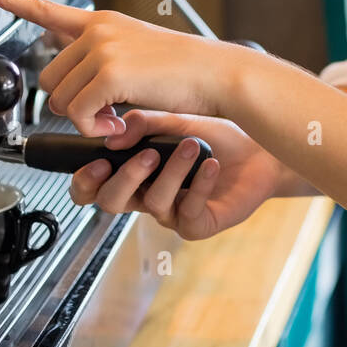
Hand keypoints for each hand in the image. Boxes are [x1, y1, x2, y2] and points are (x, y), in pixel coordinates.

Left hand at [0, 0, 238, 135]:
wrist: (217, 75)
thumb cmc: (186, 71)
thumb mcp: (137, 54)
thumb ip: (101, 62)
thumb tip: (73, 93)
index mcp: (104, 22)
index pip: (49, 9)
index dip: (14, 0)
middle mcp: (98, 30)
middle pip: (50, 77)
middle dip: (71, 103)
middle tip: (104, 114)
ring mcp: (103, 49)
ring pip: (61, 99)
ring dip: (85, 119)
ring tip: (117, 119)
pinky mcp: (110, 72)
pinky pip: (78, 113)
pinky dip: (94, 129)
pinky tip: (119, 125)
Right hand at [71, 107, 287, 237]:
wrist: (259, 152)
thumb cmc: (218, 138)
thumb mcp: (179, 122)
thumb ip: (145, 124)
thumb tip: (115, 135)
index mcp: (136, 173)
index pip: (94, 187)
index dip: (86, 181)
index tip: (98, 161)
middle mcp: (148, 196)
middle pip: (112, 203)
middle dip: (126, 178)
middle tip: (146, 155)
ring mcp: (172, 213)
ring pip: (154, 203)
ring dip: (172, 172)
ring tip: (191, 147)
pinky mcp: (197, 224)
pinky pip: (189, 211)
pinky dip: (199, 185)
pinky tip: (210, 165)